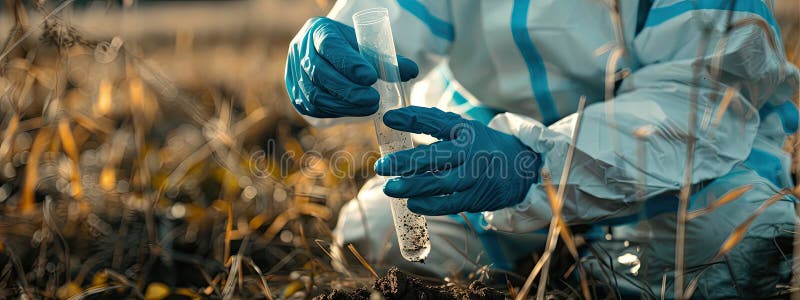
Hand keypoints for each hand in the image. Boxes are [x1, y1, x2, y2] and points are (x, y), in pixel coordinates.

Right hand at [285, 17, 418, 117]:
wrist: (324, 55)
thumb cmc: (349, 49)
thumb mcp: (365, 46)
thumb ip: (386, 58)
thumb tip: (412, 71)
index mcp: (318, 31)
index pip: (330, 46)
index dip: (349, 63)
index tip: (371, 77)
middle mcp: (301, 50)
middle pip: (320, 73)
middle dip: (348, 90)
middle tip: (374, 100)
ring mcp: (294, 73)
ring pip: (314, 94)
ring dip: (344, 105)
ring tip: (369, 108)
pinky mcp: (296, 94)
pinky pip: (312, 107)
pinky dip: (335, 112)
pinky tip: (354, 111)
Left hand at [374, 106, 540, 214]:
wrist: (521, 170)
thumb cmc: (482, 146)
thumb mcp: (465, 129)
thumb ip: (435, 123)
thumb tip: (395, 118)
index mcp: (466, 131)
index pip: (436, 122)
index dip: (411, 119)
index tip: (388, 119)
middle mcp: (471, 153)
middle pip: (435, 156)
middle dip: (405, 161)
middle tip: (381, 166)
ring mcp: (474, 177)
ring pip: (439, 183)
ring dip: (412, 186)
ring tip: (389, 188)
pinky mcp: (476, 198)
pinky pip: (449, 204)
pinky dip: (429, 205)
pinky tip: (411, 202)